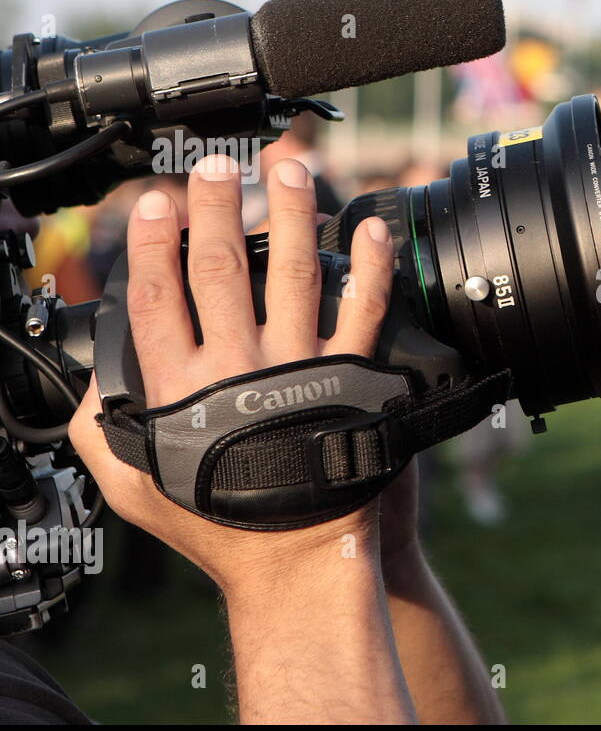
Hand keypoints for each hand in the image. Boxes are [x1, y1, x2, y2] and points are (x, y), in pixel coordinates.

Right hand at [68, 154, 395, 598]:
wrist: (295, 561)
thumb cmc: (218, 528)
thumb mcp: (133, 485)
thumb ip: (106, 426)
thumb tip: (100, 376)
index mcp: (181, 389)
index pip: (158, 299)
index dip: (152, 246)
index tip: (153, 205)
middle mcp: (238, 370)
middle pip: (219, 271)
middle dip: (214, 210)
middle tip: (215, 168)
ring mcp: (298, 370)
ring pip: (290, 275)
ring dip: (288, 214)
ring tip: (287, 168)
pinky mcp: (348, 380)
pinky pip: (363, 312)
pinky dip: (370, 267)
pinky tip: (369, 228)